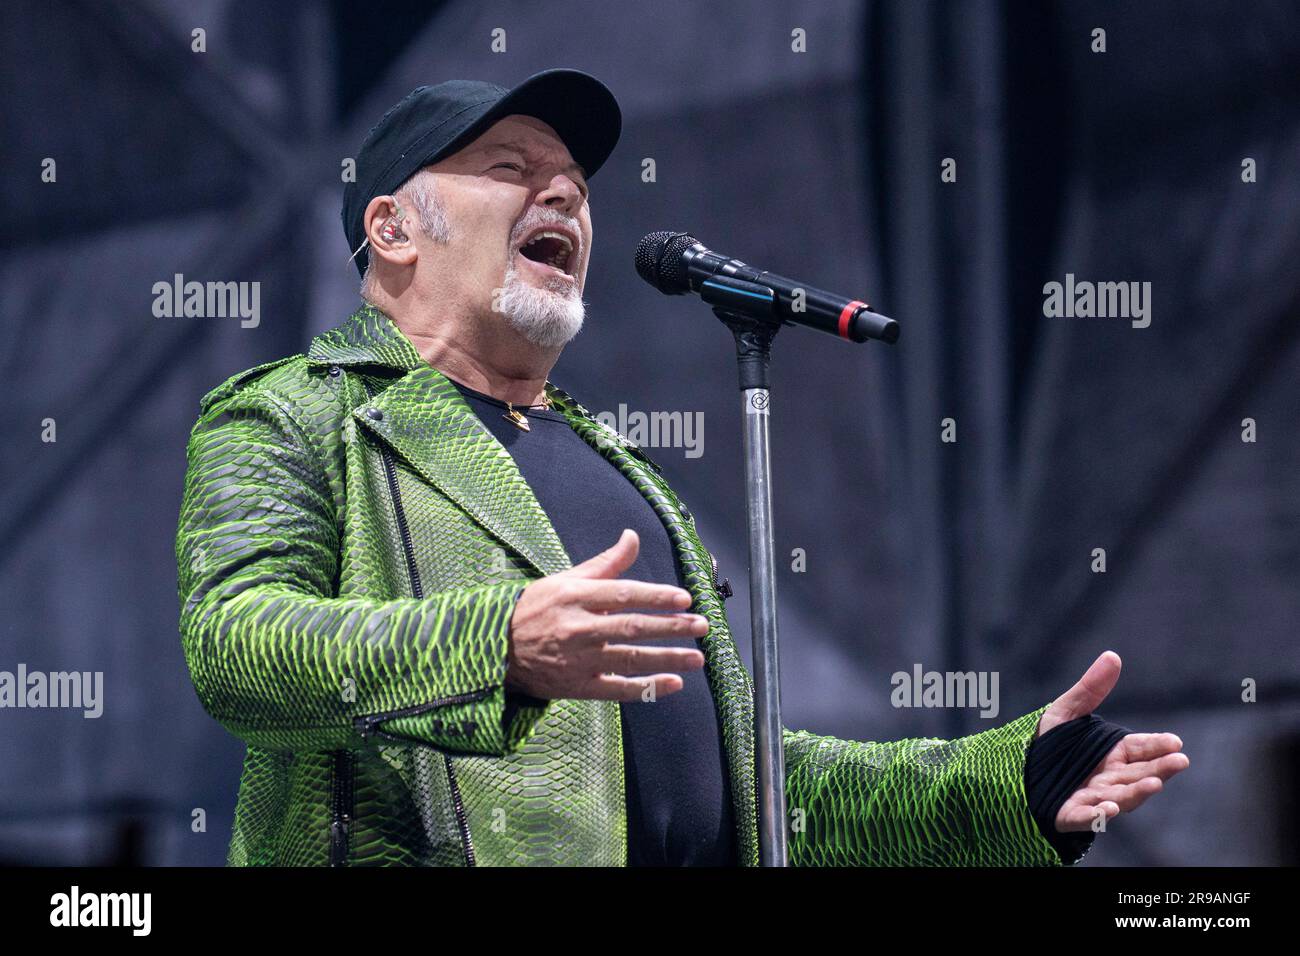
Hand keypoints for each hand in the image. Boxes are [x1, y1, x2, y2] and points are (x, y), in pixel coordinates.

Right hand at [504, 529, 707, 701]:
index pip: (624, 595)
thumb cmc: (537, 609)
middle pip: (633, 627)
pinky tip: (674, 683)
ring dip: (667, 658)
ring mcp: (579, 660)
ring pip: (630, 659)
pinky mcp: (579, 686)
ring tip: (697, 657)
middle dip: (671, 627)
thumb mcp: (566, 579)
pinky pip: (618, 690)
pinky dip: (648, 688)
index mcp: (576, 596)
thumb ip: (606, 563)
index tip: (684, 599)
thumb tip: (632, 536)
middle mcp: (579, 628)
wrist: (496, 650)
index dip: (656, 597)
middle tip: (701, 626)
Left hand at [1038, 650, 1189, 832]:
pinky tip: (1108, 811)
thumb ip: (1090, 689)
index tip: (1175, 742)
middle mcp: (1109, 778)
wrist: (1019, 772)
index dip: (1158, 745)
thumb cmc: (1051, 743)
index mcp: (1112, 754)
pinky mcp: (1071, 815)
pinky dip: (1098, 815)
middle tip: (1180, 761)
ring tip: (1154, 784)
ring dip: (1137, 792)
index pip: (1140, 748)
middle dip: (1160, 769)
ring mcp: (1094, 798)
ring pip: (1121, 797)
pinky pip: (1086, 817)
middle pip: (1138, 773)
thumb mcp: (1066, 711)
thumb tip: (1112, 655)